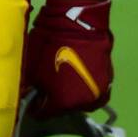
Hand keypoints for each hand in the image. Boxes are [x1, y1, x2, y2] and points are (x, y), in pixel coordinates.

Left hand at [23, 0, 112, 117]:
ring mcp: (100, 91)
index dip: (36, 107)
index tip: (32, 100)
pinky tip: (77, 76)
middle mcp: (84, 102)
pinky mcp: (109, 79)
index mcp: (64, 102)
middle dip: (56, 101)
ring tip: (64, 82)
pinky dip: (85, 86)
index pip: (45, 114)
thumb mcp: (33, 67)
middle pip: (65, 109)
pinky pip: (94, 90)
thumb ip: (30, 87)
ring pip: (82, 101)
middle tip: (48, 88)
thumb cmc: (50, 44)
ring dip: (73, 95)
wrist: (77, 22)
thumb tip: (27, 96)